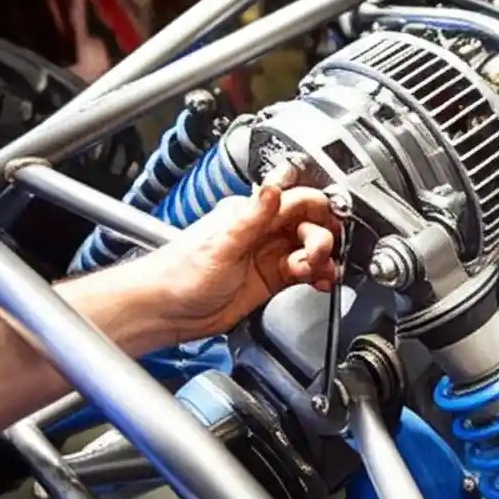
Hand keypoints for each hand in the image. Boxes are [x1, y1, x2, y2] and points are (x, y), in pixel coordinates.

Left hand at [120, 182, 339, 344]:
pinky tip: (319, 282)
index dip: (317, 207)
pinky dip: (317, 275)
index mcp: (249, 212)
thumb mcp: (222, 243)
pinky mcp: (271, 278)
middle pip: (307, 224)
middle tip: (318, 254)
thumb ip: (253, 216)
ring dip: (321, 259)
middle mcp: (261, 230)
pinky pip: (304, 272)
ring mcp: (267, 255)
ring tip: (317, 272)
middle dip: (321, 237)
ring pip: (308, 248)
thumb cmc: (180, 275)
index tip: (332, 219)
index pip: (294, 199)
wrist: (167, 312)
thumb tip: (274, 186)